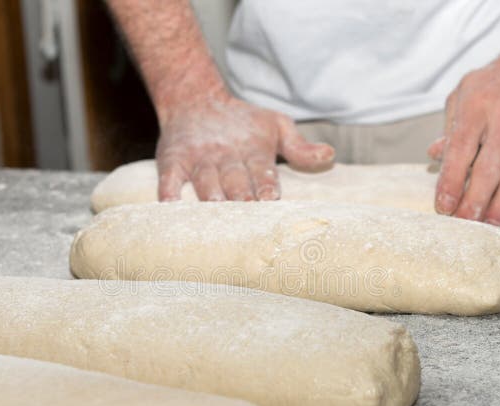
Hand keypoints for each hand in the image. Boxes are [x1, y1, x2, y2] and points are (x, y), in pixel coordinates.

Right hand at [155, 94, 334, 200]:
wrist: (195, 98)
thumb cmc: (243, 122)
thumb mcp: (275, 126)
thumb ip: (300, 148)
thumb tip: (330, 156)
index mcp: (253, 150)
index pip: (263, 171)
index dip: (267, 186)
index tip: (272, 200)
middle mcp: (225, 155)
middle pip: (234, 180)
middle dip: (242, 197)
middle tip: (248, 213)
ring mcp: (198, 159)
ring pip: (205, 181)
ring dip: (211, 196)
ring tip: (216, 211)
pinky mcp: (173, 161)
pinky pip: (169, 179)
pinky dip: (169, 193)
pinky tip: (170, 207)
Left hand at [431, 46, 499, 231]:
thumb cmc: (499, 79)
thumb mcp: (465, 93)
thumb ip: (450, 127)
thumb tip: (433, 156)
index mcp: (477, 107)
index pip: (460, 150)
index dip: (451, 181)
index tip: (444, 207)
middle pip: (488, 167)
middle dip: (475, 201)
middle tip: (465, 227)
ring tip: (493, 230)